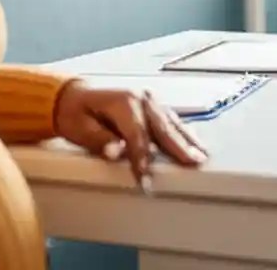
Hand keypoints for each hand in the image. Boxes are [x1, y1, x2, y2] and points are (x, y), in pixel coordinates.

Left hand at [53, 82, 208, 191]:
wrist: (74, 98)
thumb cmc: (76, 114)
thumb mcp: (79, 129)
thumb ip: (99, 140)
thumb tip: (116, 152)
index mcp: (123, 101)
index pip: (137, 133)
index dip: (141, 156)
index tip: (145, 178)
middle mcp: (141, 99)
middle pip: (162, 126)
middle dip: (177, 147)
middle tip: (193, 162)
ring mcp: (149, 102)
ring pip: (172, 123)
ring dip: (187, 140)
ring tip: (202, 155)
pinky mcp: (153, 108)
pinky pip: (172, 121)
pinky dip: (184, 133)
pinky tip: (195, 143)